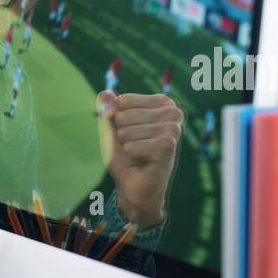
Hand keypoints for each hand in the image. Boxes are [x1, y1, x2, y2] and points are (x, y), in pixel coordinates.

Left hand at [98, 91, 181, 229]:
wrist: (136, 184)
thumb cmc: (127, 154)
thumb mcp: (112, 127)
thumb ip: (107, 108)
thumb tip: (104, 93)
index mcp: (163, 102)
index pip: (123, 100)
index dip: (117, 120)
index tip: (131, 133)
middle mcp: (173, 111)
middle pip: (123, 116)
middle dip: (121, 135)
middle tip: (136, 147)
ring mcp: (173, 128)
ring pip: (126, 131)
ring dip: (127, 146)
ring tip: (140, 154)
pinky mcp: (169, 146)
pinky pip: (131, 146)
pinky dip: (130, 156)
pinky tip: (144, 161)